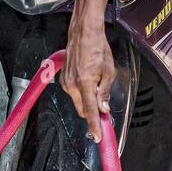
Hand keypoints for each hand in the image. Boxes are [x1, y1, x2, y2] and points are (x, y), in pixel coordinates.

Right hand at [61, 25, 115, 141]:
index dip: (94, 125)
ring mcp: (65, 83)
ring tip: (96, 82)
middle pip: (82, 109)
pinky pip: (73, 93)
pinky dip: (81, 92)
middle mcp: (72, 85)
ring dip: (87, 100)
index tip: (97, 136)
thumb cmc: (97, 48)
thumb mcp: (108, 71)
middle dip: (92, 111)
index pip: (90, 111)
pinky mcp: (63, 79)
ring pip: (78, 102)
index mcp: (85, 83)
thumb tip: (104, 108)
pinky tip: (87, 78)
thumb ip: (105, 92)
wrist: (83, 33)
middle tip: (103, 105)